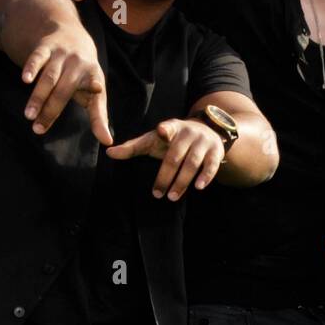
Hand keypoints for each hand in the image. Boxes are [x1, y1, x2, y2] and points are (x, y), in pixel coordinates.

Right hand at [21, 29, 111, 144]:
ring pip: (49, 78)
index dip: (97, 100)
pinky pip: (38, 57)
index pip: (96, 94)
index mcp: (94, 77)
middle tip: (38, 130)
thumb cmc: (83, 73)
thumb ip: (99, 116)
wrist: (70, 33)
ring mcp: (62, 55)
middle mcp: (78, 65)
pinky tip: (25, 80)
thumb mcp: (94, 90)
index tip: (99, 108)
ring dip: (38, 97)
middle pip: (63, 91)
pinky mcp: (46, 47)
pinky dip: (31, 67)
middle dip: (50, 111)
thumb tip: (108, 142)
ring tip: (29, 115)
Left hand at [107, 119, 225, 199]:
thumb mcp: (154, 140)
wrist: (206, 130)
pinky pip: (211, 166)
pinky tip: (198, 187)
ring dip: (182, 181)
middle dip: (166, 176)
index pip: (167, 127)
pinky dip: (205, 177)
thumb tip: (109, 153)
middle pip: (175, 156)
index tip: (161, 131)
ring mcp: (203, 142)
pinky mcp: (215, 151)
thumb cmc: (173, 139)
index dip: (164, 130)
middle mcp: (188, 133)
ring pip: (192, 163)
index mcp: (171, 128)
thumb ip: (133, 147)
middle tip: (157, 194)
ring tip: (172, 197)